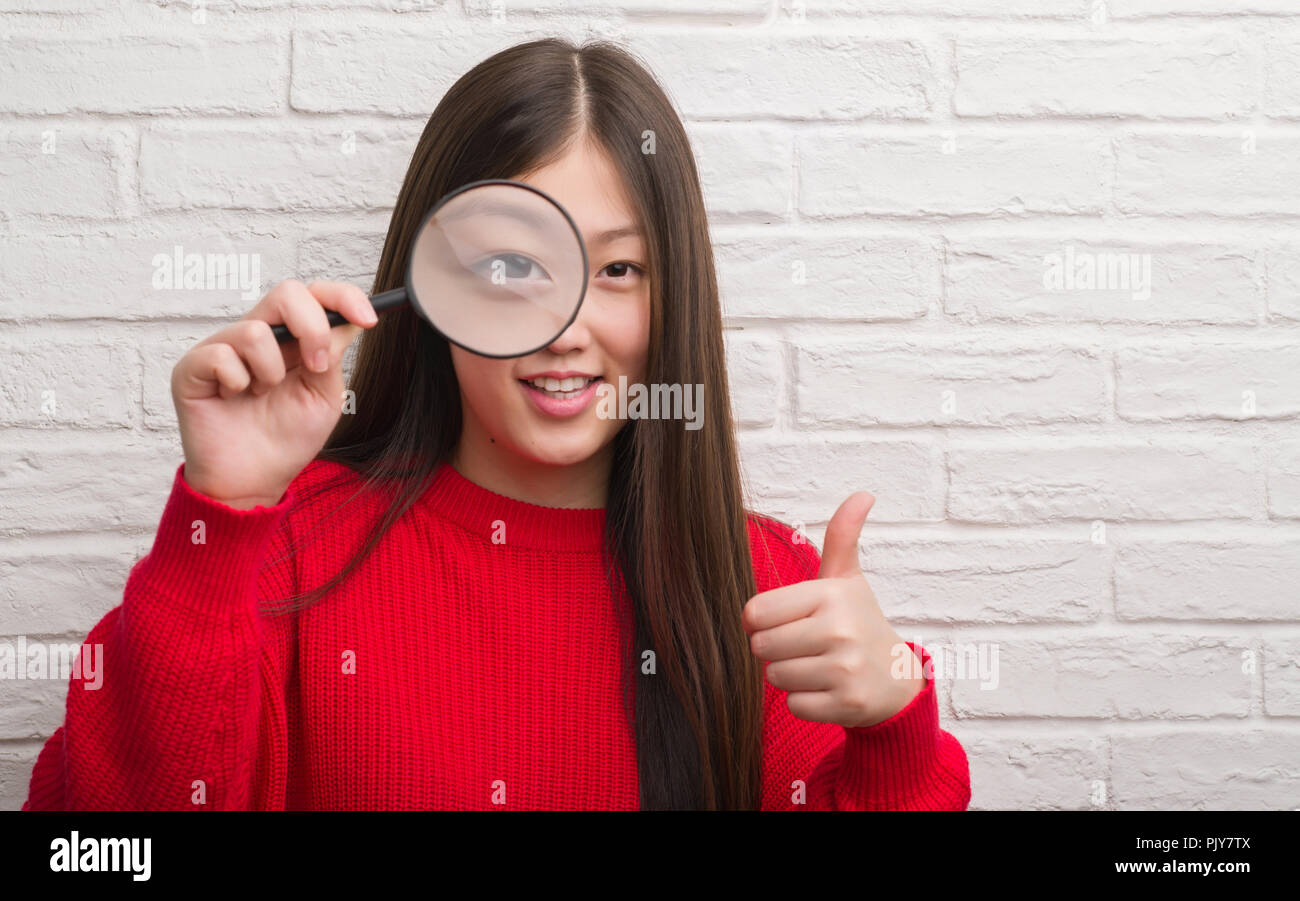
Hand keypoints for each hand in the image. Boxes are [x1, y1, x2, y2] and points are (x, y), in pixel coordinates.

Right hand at [172, 280, 377, 507]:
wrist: (254, 480)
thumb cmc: (286, 439)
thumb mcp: (323, 395)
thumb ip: (332, 354)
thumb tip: (346, 320)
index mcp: (290, 339)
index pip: (314, 296)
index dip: (343, 297)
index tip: (368, 319)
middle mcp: (257, 335)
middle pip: (288, 293)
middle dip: (312, 329)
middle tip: (316, 367)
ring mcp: (223, 347)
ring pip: (256, 330)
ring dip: (271, 372)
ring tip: (261, 395)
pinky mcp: (193, 366)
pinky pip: (222, 356)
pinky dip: (238, 384)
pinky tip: (232, 400)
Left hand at [742, 492, 925, 728]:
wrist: (897, 679)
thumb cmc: (859, 623)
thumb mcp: (848, 579)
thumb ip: (842, 536)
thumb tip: (863, 494)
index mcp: (830, 595)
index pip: (755, 613)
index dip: (763, 621)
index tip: (787, 621)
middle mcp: (839, 630)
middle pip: (761, 647)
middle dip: (775, 650)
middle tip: (805, 645)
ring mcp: (845, 669)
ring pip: (775, 678)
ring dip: (790, 676)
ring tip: (818, 666)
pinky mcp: (846, 705)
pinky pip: (794, 706)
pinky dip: (805, 701)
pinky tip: (828, 689)